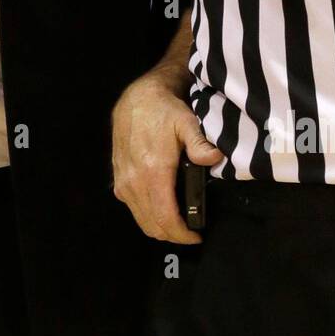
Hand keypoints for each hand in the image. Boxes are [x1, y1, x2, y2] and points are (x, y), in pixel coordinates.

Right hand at [112, 73, 221, 243]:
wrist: (137, 99)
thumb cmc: (164, 111)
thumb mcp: (186, 122)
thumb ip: (200, 143)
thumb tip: (215, 158)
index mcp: (153, 171)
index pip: (165, 217)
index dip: (182, 234)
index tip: (197, 236)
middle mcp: (134, 181)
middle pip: (152, 225)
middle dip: (173, 235)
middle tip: (191, 233)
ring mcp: (123, 182)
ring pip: (141, 220)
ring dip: (160, 228)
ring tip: (178, 224)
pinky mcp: (118, 180)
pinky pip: (133, 208)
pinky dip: (147, 216)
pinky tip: (161, 208)